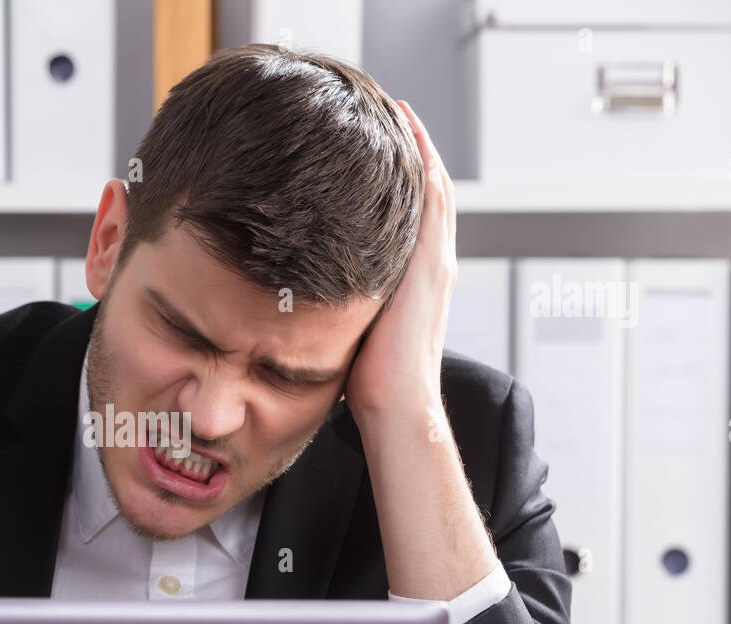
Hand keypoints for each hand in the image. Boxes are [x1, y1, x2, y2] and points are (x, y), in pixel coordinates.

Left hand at [346, 101, 455, 421]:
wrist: (397, 405)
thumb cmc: (369, 384)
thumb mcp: (349, 331)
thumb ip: (336, 306)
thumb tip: (294, 298)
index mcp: (416, 282)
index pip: (410, 220)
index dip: (399, 183)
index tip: (376, 152)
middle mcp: (432, 267)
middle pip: (427, 195)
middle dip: (411, 154)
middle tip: (392, 114)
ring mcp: (435, 264)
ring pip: (433, 190)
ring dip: (419, 149)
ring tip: (400, 111)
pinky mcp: (432, 266)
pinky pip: (432, 201)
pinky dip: (424, 164)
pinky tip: (408, 134)